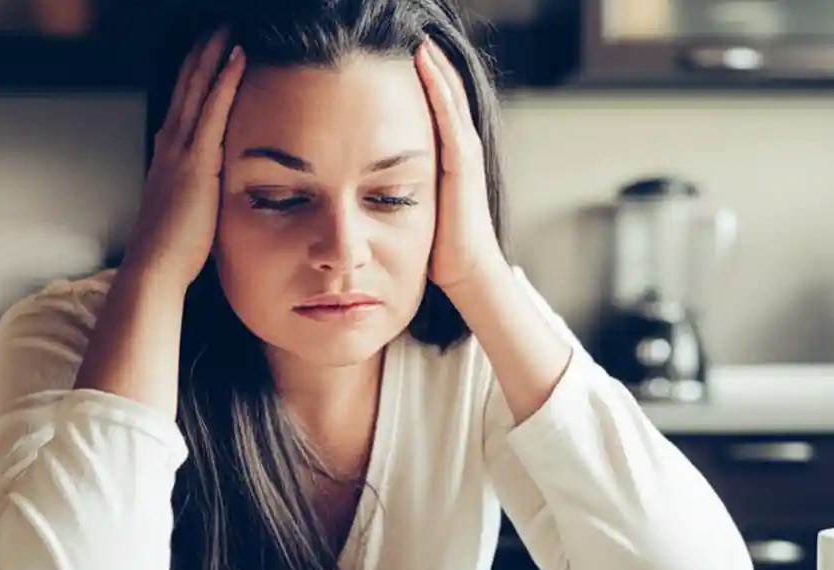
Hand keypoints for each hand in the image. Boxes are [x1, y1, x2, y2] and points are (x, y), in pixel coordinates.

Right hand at [124, 29, 244, 284]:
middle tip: (218, 26)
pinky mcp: (196, 161)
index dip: (196, 74)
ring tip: (228, 28)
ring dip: (213, 54)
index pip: (183, 103)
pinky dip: (225, 81)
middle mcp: (170, 145)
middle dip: (202, 53)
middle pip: (187, 85)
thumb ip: (197, 190)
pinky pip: (213, 110)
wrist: (156, 267)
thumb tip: (211, 188)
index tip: (210, 51)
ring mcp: (181, 150)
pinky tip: (238, 58)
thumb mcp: (185, 209)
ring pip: (197, 88)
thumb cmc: (174, 248)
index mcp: (168, 155)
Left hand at [414, 38, 503, 290]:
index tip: (400, 55)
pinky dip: (438, 86)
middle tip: (412, 33)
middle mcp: (462, 148)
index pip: (438, 106)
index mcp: (450, 156)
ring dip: (435, 65)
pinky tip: (425, 62)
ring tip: (418, 38)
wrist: (466, 271)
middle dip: (430, 63)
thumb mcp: (415, 204)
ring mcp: (466, 153)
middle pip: (447, 93)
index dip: (422, 79)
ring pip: (450, 96)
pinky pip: (449, 114)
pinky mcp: (463, 162)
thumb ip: (401, 184)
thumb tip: (366, 178)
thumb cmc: (439, 245)